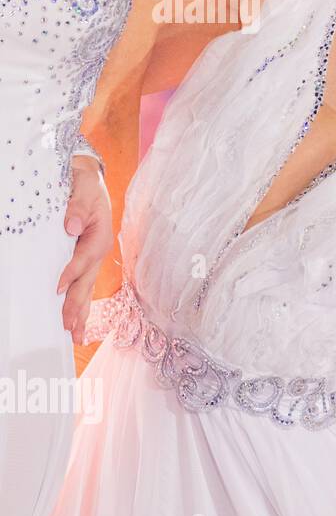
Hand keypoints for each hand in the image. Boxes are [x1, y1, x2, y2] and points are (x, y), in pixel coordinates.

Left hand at [56, 156, 113, 344]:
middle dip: (79, 306)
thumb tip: (70, 228)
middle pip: (87, 283)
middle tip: (71, 328)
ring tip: (76, 334)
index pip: (83, 259)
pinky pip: (82, 285)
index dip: (70, 274)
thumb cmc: (86, 185)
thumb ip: (78, 208)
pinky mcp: (86, 261)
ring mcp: (93, 259)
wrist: (90, 180)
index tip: (56, 289)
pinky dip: (79, 303)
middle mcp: (98, 252)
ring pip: (86, 289)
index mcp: (99, 237)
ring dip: (81, 312)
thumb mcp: (84, 189)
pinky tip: (75, 318)